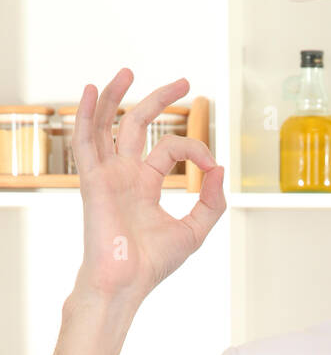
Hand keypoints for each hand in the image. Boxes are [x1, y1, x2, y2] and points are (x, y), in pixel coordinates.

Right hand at [71, 68, 225, 307]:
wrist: (126, 282)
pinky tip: (89, 90)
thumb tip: (220, 169)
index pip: (170, 148)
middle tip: (183, 82)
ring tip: (129, 72)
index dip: (195, 149)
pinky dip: (85, 114)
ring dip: (115, 96)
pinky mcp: (92, 180)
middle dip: (158, 100)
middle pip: (137, 124)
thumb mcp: (195, 230)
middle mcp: (125, 174)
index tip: (212, 165)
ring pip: (107, 124)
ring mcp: (108, 174)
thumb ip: (212, 202)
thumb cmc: (153, 264)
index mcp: (146, 184)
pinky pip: (85, 140)